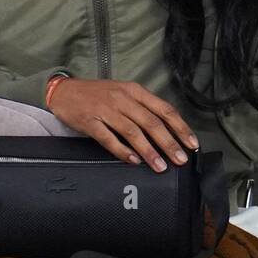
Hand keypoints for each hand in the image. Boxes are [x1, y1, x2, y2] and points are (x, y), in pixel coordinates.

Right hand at [48, 78, 198, 171]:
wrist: (65, 91)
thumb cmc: (99, 95)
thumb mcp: (124, 94)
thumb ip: (144, 109)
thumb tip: (168, 132)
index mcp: (135, 91)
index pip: (164, 109)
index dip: (180, 127)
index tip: (192, 143)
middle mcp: (123, 99)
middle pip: (151, 122)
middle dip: (169, 143)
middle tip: (180, 159)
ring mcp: (106, 110)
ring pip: (132, 132)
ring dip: (149, 150)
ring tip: (160, 166)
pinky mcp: (90, 121)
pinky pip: (108, 138)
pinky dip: (122, 151)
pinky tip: (134, 161)